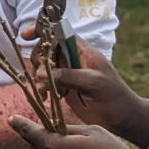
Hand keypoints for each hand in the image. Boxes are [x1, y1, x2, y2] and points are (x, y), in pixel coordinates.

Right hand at [23, 23, 141, 135]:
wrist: (122, 119)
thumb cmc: (114, 97)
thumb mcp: (93, 83)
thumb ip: (68, 75)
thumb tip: (41, 74)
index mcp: (82, 50)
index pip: (59, 31)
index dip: (42, 30)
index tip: (26, 36)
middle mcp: (72, 58)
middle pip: (45, 48)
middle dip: (38, 60)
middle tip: (42, 76)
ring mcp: (67, 73)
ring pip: (43, 66)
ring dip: (38, 76)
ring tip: (44, 91)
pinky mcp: (63, 87)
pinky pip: (45, 82)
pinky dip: (41, 87)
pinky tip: (45, 97)